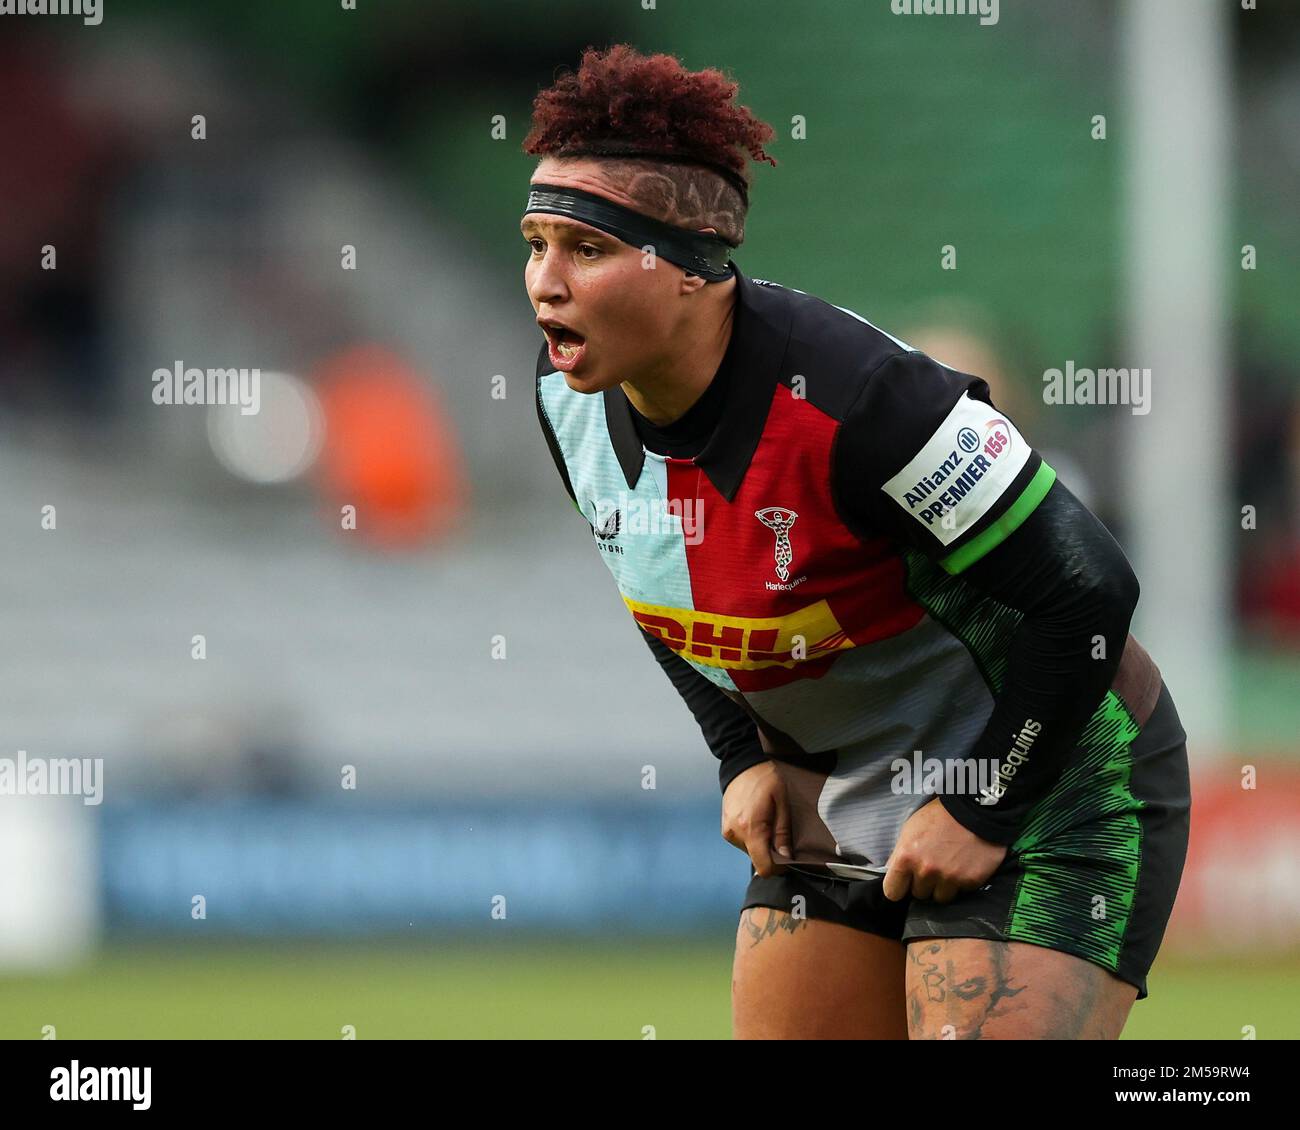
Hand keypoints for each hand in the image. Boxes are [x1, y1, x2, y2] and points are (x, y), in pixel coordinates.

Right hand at [721, 761, 790, 877]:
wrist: (743, 765)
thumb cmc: (766, 780)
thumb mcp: (782, 803)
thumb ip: (783, 833)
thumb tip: (786, 857)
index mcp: (750, 828)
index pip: (763, 866)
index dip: (778, 867)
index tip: (787, 855)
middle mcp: (735, 833)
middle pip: (757, 859)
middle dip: (770, 852)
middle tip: (778, 833)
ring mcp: (728, 831)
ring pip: (750, 852)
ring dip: (761, 844)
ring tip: (767, 823)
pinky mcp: (725, 828)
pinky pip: (742, 842)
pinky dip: (752, 838)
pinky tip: (757, 821)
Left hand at [882, 797, 1007, 902]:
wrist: (974, 809)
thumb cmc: (939, 816)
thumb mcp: (910, 829)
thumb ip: (900, 855)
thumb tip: (893, 874)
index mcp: (906, 857)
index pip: (892, 892)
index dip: (898, 888)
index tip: (903, 885)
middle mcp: (926, 870)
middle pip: (918, 895)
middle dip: (923, 884)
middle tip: (932, 866)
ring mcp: (949, 878)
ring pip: (940, 897)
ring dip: (942, 886)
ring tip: (948, 867)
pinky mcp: (969, 881)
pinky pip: (960, 892)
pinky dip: (961, 882)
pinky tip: (963, 865)